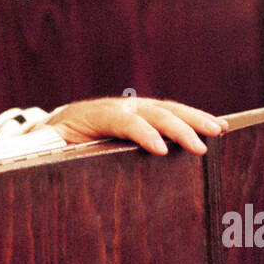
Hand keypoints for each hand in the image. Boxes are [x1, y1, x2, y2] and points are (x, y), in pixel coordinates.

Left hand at [44, 97, 227, 155]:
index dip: (141, 133)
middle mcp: (115, 107)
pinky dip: (191, 119)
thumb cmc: (48, 145)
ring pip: (165, 109)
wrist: (48, 130)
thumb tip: (54, 157)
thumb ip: (50, 151)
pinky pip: (167, 114)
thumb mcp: (45, 148)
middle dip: (179, 126)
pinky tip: (213, 126)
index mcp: (91, 115)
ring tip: (218, 129)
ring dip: (193, 119)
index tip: (160, 150)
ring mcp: (129, 108)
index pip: (122, 120)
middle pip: (151, 111)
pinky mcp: (140, 115)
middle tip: (202, 145)